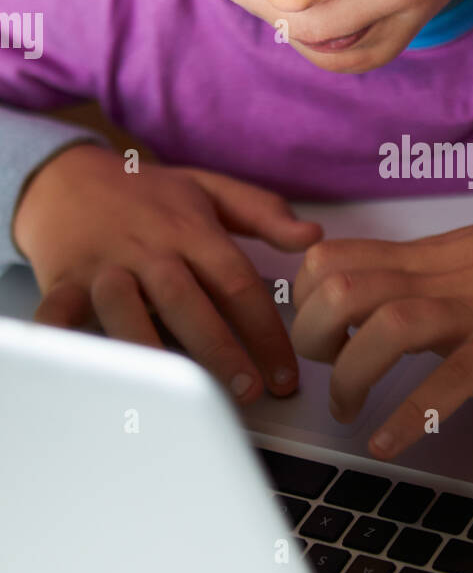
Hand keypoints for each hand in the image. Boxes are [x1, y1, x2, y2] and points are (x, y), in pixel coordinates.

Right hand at [12, 142, 321, 402]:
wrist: (66, 178)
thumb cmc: (146, 195)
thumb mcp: (208, 189)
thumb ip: (263, 212)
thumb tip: (312, 236)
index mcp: (190, 229)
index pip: (237, 282)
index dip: (266, 331)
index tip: (286, 374)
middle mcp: (150, 248)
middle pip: (188, 301)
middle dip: (220, 349)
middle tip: (248, 391)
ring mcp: (105, 266)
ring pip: (127, 309)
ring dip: (153, 352)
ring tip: (179, 394)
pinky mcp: (64, 280)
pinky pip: (60, 309)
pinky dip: (65, 336)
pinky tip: (83, 366)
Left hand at [290, 177, 472, 457]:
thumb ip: (428, 278)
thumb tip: (389, 309)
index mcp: (427, 257)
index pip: (330, 259)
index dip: (304, 299)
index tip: (317, 333)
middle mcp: (439, 277)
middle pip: (337, 288)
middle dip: (312, 339)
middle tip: (327, 372)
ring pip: (383, 327)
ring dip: (351, 378)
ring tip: (352, 411)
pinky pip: (450, 379)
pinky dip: (411, 416)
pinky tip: (389, 442)